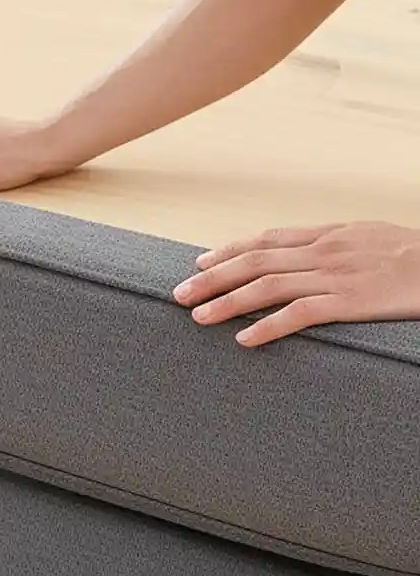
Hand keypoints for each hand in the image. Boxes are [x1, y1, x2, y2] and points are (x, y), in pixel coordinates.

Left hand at [173, 222, 419, 346]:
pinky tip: (244, 340)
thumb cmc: (418, 255)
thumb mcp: (372, 237)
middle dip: (212, 277)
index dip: (229, 251)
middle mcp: (325, 251)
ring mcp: (336, 276)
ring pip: (266, 285)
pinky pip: (300, 314)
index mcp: (329, 234)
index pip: (266, 240)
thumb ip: (336, 244)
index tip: (200, 263)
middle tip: (179, 294)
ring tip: (198, 317)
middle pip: (254, 260)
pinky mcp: (352, 302)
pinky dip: (268, 326)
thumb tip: (307, 252)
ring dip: (227, 302)